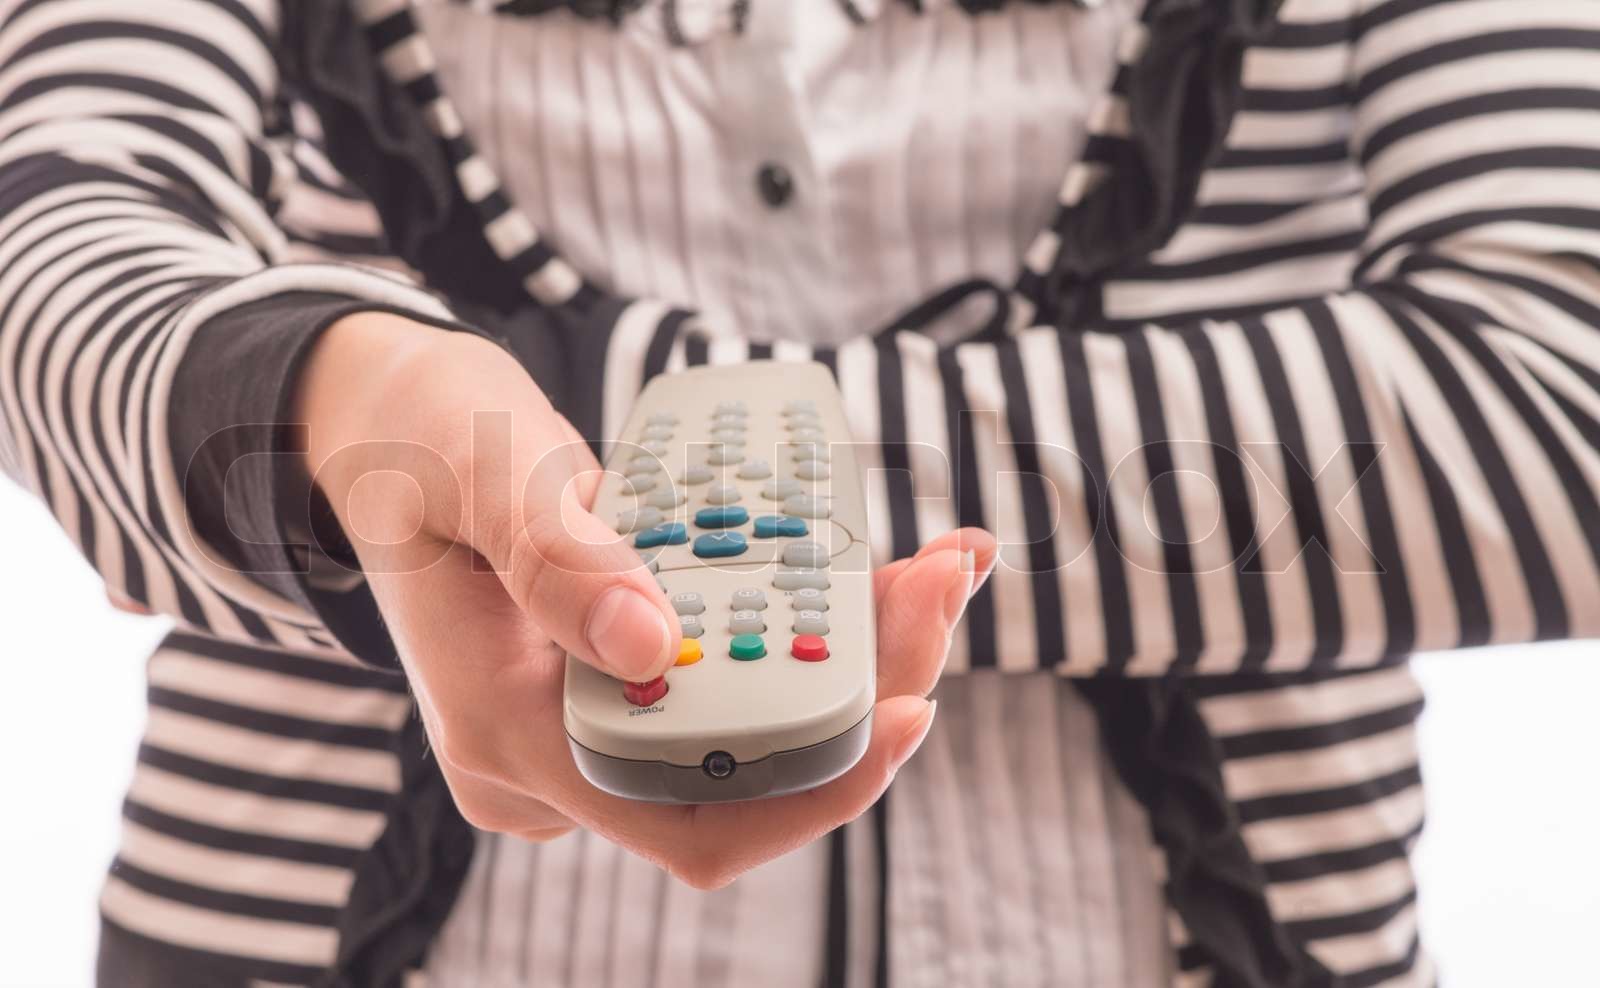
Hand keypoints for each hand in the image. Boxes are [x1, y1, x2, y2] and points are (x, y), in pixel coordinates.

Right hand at [296, 312, 996, 886]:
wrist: (384, 431)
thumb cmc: (415, 440)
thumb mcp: (475, 468)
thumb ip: (553, 555)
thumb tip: (646, 646)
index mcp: (506, 731)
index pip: (684, 820)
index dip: (808, 787)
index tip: (908, 704)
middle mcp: (556, 755)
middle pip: (746, 776)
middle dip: (863, 691)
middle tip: (940, 579)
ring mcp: (594, 720)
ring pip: (756, 731)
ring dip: (857, 654)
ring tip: (934, 561)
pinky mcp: (626, 678)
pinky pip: (737, 679)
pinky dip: (813, 628)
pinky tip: (881, 566)